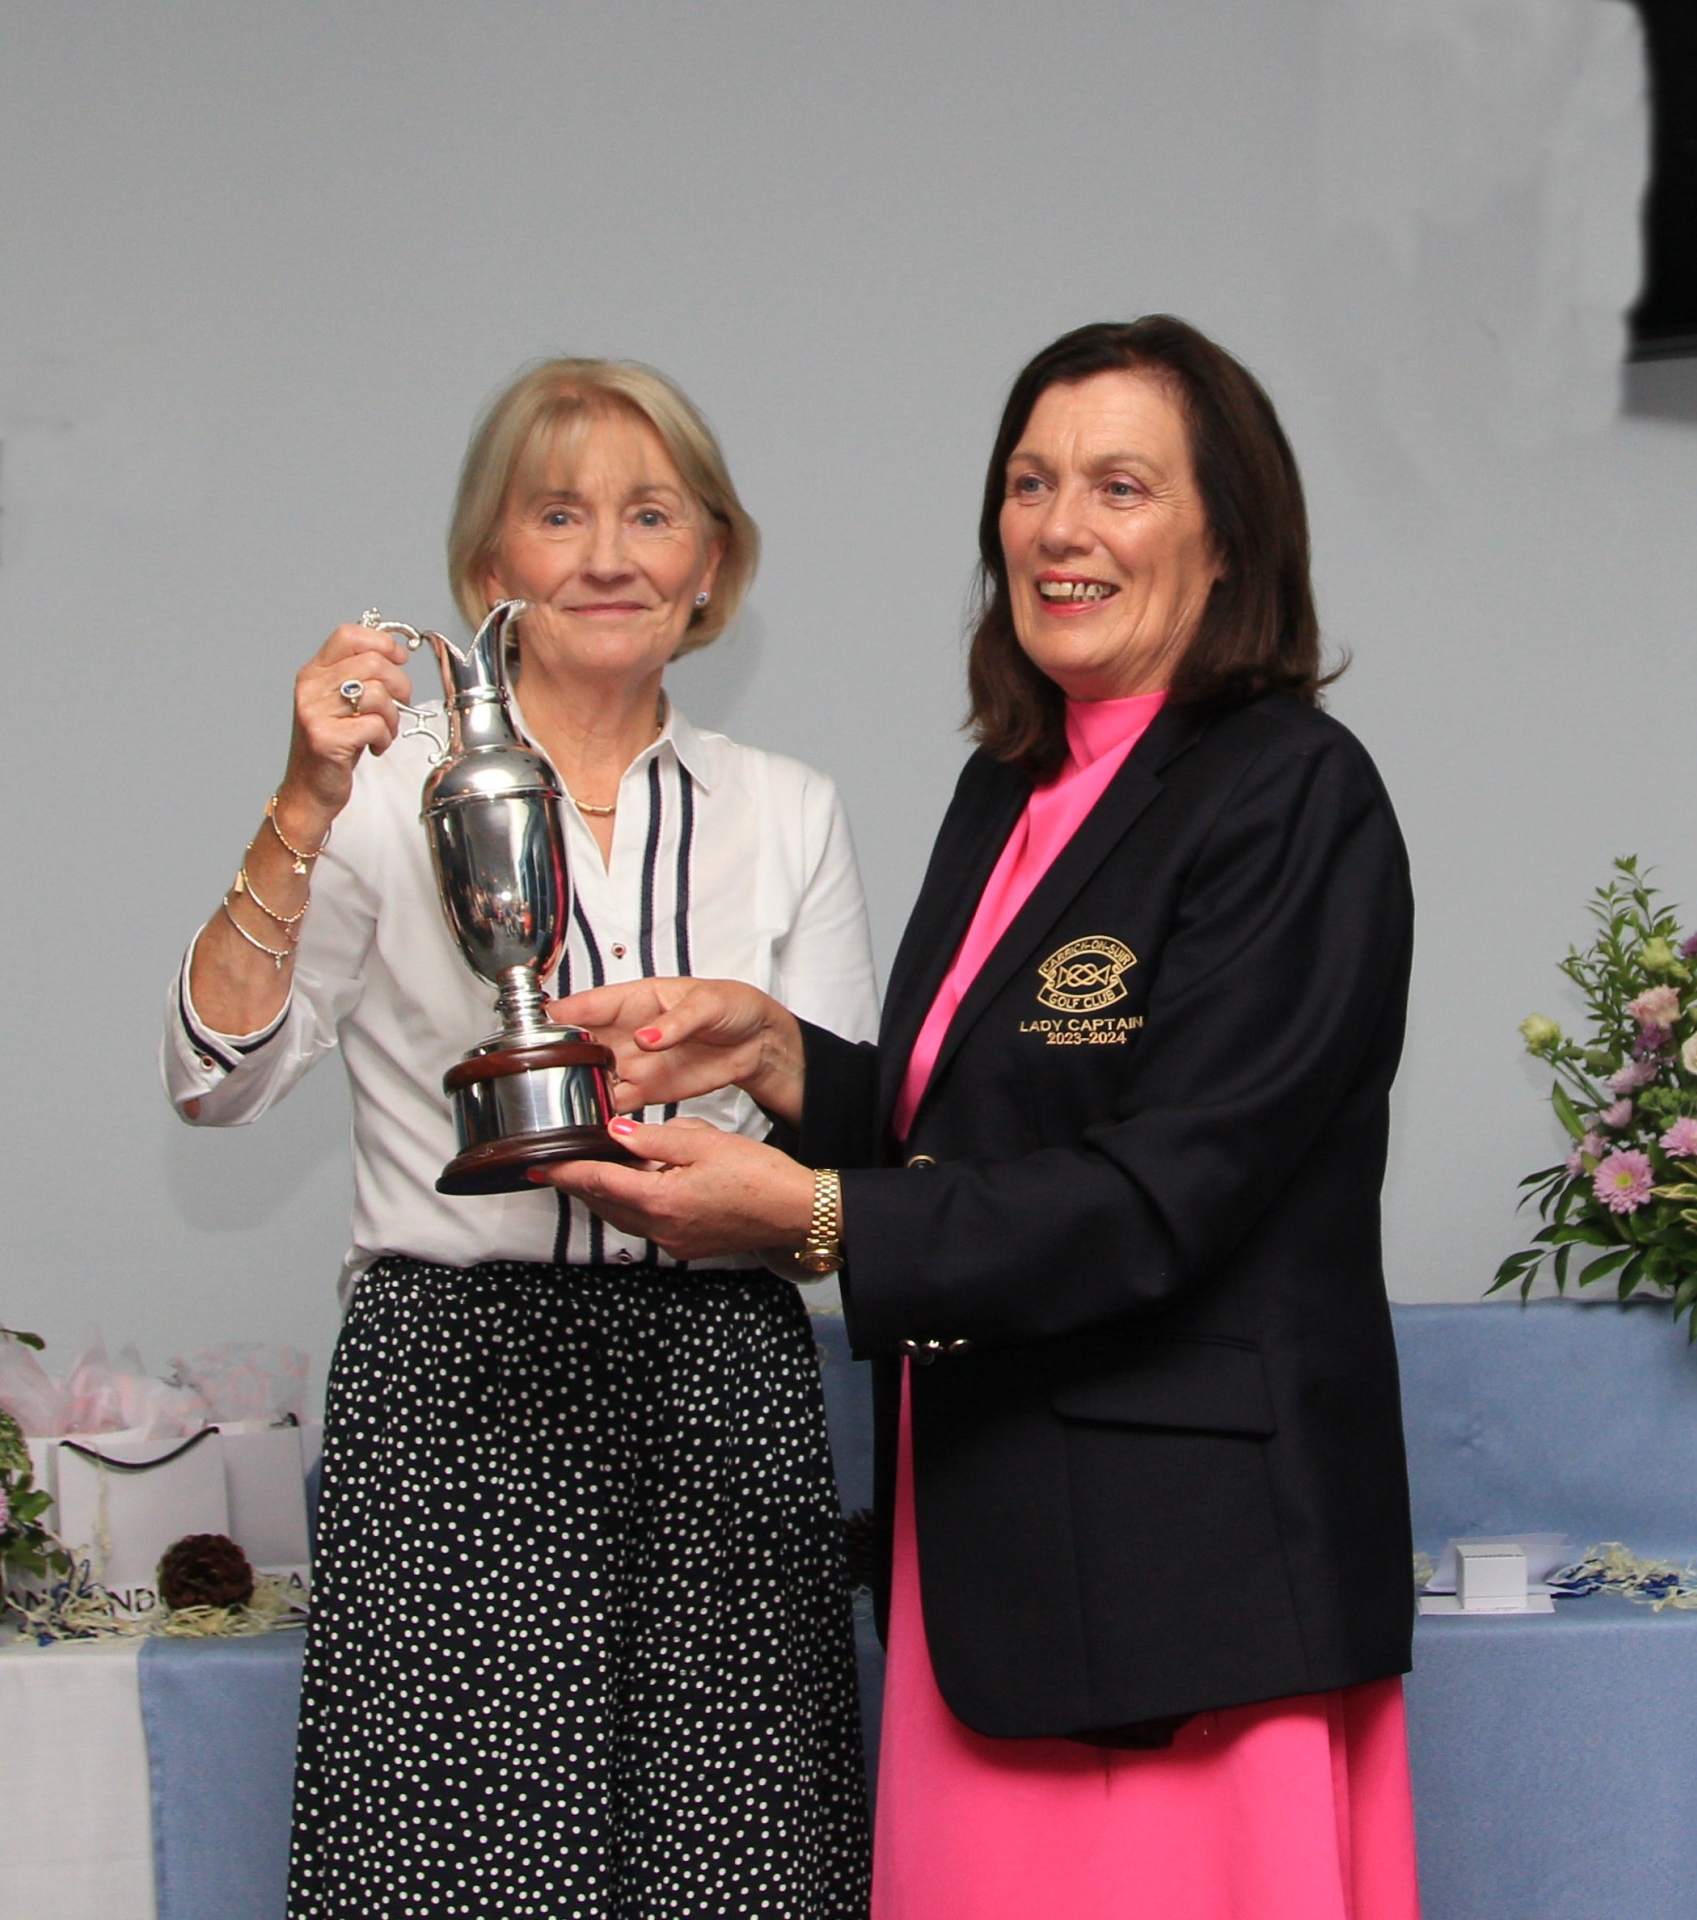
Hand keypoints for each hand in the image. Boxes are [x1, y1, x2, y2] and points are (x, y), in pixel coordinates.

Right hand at [275, 623, 418, 840]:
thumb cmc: (334, 746)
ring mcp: (315, 713)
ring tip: (384, 731)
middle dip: (399, 684)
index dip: (382, 642)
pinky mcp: (325, 739)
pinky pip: (374, 725)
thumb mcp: (343, 703)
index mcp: (314, 672)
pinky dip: (385, 738)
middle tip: (399, 704)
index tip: (400, 659)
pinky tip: (375, 746)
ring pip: (377, 694)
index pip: (348, 635)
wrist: (309, 791)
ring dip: (393, 716)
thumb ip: (359, 675)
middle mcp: (310, 688)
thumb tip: (394, 650)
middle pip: (372, 662)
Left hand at [536, 1116, 814, 1261]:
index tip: (543, 1164)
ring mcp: (673, 1241)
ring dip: (605, 1196)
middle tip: (556, 1168)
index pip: (598, 1182)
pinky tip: (638, 1187)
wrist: (796, 1212)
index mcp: (660, 1199)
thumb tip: (618, 1131)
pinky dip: (632, 1206)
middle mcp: (661, 1227)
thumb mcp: (704, 1143)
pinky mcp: (687, 1245)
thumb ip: (656, 1137)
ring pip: (623, 1217)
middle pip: (604, 1204)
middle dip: (579, 1185)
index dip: (567, 1171)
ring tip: (591, 1174)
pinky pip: (645, 1226)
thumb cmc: (760, 1176)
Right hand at [546, 978, 805, 1124]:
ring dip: (576, 1089)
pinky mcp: (646, 1090)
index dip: (560, 1015)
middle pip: (579, 1044)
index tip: (537, 1027)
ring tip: (561, 1102)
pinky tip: (588, 1120)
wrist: (758, 1044)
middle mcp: (626, 1031)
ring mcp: (633, 1063)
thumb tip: (647, 1036)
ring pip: (591, 1077)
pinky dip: (600, 1113)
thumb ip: (677, 1021)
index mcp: (636, 1000)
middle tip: (542, 1074)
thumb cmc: (734, 1008)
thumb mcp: (709, 1004)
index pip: (589, 1004)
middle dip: (557, 1058)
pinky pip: (614, 1103)